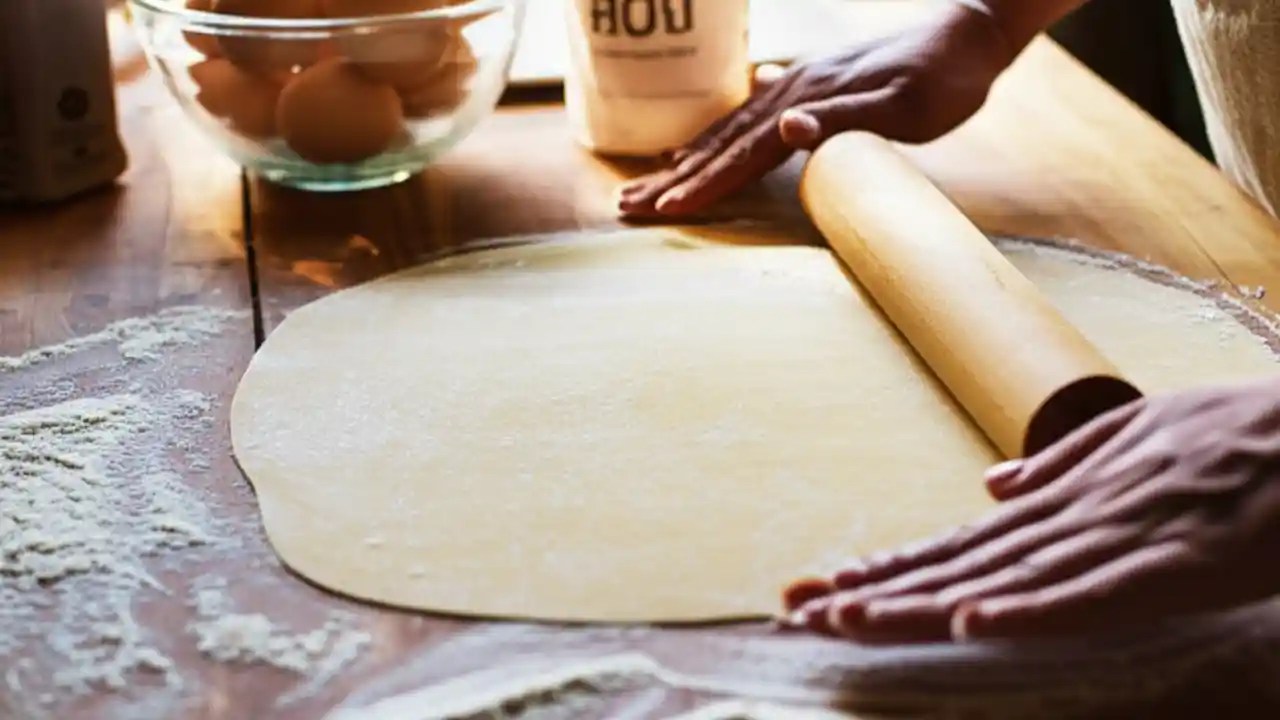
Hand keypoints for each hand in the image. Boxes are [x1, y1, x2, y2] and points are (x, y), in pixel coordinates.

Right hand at [617, 3, 1014, 218]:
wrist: (970, 31)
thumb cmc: (944, 79)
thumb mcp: (905, 107)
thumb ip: (844, 120)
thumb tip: (784, 130)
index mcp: (809, 104)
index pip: (743, 153)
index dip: (703, 183)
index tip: (664, 210)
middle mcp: (793, 93)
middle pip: (721, 143)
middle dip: (674, 178)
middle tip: (626, 206)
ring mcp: (798, 86)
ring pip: (728, 130)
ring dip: (686, 161)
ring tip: (647, 183)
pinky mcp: (810, 86)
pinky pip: (747, 116)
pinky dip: (716, 136)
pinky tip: (699, 143)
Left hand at [782, 380, 1279, 643]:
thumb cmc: (1239, 435)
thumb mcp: (1137, 436)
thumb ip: (1062, 464)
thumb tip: (989, 484)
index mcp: (1067, 500)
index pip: (960, 542)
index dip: (890, 567)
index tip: (825, 587)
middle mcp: (1077, 519)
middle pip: (961, 564)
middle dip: (878, 589)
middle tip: (800, 610)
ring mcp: (1124, 538)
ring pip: (1004, 579)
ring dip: (924, 602)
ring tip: (848, 620)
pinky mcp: (1180, 562)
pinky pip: (1098, 594)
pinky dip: (1036, 608)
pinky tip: (975, 622)